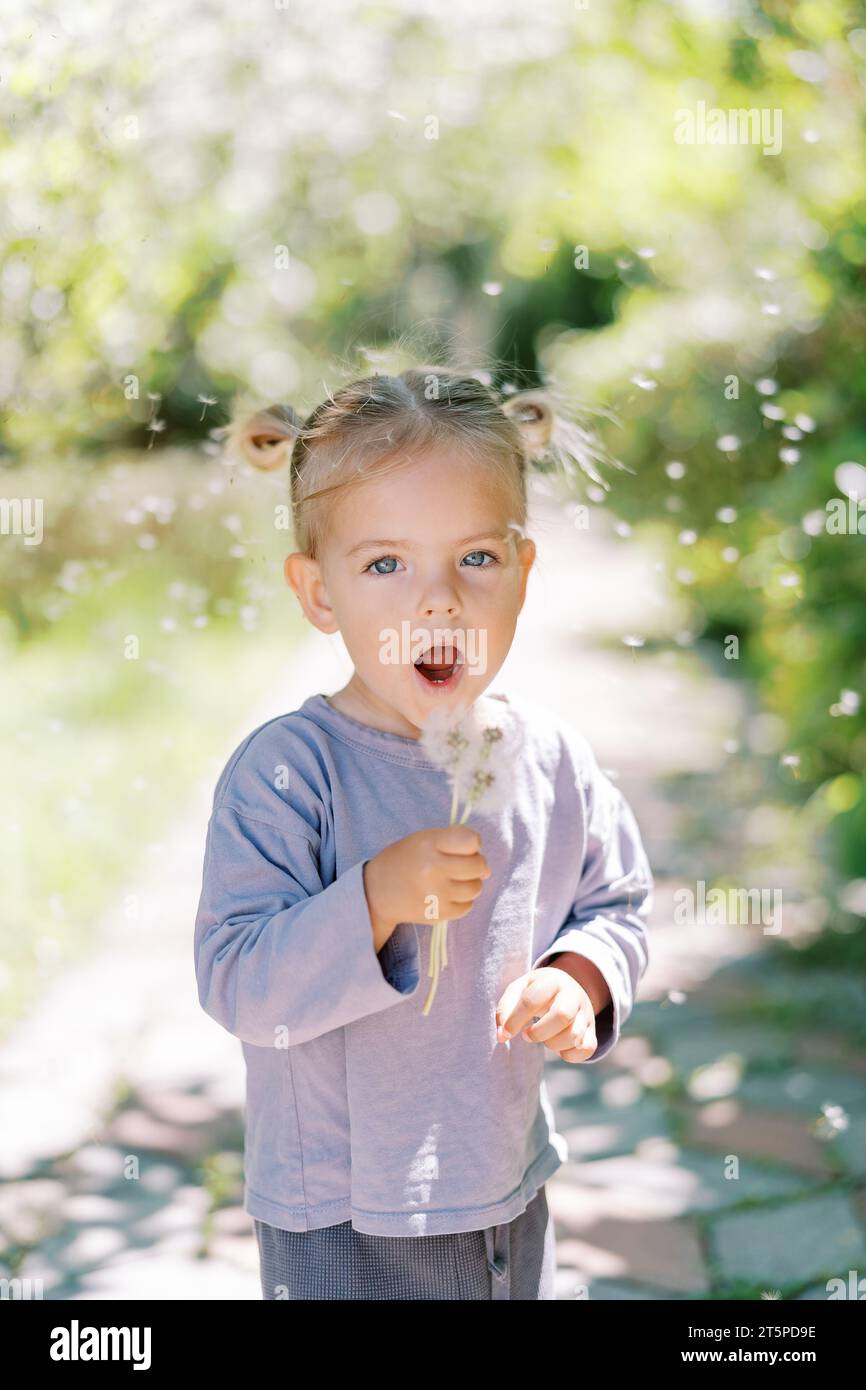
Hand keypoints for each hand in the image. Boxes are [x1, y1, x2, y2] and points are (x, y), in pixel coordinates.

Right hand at [363, 825, 490, 947]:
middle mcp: (433, 869)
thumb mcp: (424, 839)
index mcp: (429, 844)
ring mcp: (436, 894)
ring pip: (475, 888)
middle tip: (462, 865)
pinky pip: (467, 907)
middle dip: (476, 864)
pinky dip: (462, 900)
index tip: (464, 847)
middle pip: (478, 865)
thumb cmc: (404, 860)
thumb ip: (455, 844)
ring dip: (470, 883)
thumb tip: (487, 870)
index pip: (471, 841)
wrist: (375, 892)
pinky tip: (446, 894)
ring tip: (453, 880)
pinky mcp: (437, 914)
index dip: (473, 844)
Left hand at [495, 967, 597, 1062]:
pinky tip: (559, 1048)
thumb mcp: (518, 990)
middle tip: (527, 1035)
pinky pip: (587, 1049)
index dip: (514, 1021)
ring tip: (543, 1038)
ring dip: (552, 1044)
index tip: (505, 1033)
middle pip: (562, 1016)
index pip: (531, 1001)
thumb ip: (505, 1009)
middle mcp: (573, 995)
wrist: (567, 986)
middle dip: (538, 1033)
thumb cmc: (536, 991)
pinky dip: (569, 1055)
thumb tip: (502, 1035)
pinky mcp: (592, 1031)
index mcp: (552, 981)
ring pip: (574, 1036)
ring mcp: (586, 1014)